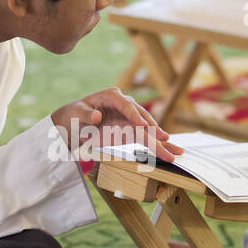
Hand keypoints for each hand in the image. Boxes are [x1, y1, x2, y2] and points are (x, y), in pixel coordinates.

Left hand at [51, 87, 184, 162]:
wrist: (74, 123)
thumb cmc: (75, 114)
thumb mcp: (76, 113)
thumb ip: (86, 114)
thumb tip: (96, 116)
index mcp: (112, 95)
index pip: (126, 104)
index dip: (134, 114)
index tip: (141, 125)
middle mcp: (125, 104)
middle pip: (141, 115)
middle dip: (152, 127)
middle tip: (163, 138)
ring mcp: (130, 117)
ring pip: (147, 127)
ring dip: (160, 138)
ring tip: (173, 149)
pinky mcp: (131, 129)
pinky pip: (146, 137)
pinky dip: (157, 144)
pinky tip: (170, 151)